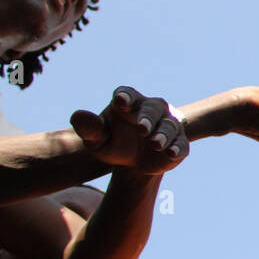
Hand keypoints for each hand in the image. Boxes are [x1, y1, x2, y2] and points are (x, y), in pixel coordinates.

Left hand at [70, 85, 188, 174]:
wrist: (135, 164)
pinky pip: (181, 142)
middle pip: (152, 108)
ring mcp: (167, 124)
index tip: (121, 101)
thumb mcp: (98, 141)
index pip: (127, 94)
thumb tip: (77, 115)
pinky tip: (171, 152)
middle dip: (148, 117)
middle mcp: (151, 109)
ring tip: (155, 143)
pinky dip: (177, 147)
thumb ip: (89, 129)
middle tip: (141, 128)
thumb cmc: (114, 145)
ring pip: (169, 125)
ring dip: (163, 134)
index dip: (125, 97)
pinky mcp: (179, 142)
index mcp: (129, 103)